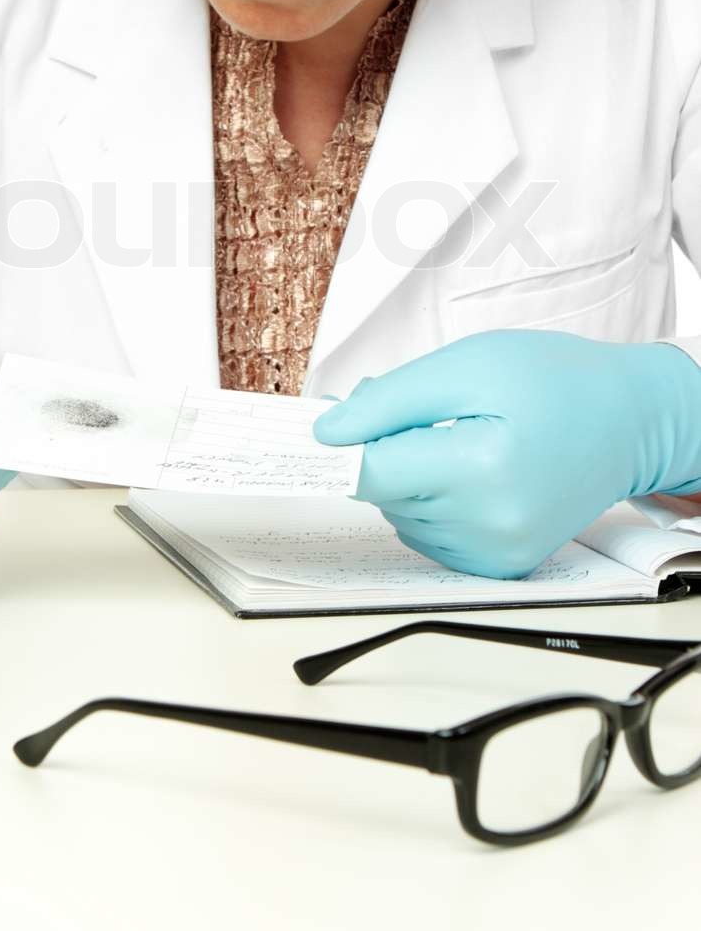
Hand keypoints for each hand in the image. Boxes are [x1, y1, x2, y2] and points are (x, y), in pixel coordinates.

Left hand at [312, 329, 700, 578]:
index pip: (371, 474)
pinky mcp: (500, 565)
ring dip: (409, 476)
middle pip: (383, 493)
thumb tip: (325, 434)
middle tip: (420, 408)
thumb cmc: (556, 380)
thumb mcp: (467, 365)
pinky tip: (470, 470)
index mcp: (481, 471)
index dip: (334, 450)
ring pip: (401, 515)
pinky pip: (429, 535)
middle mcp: (489, 526)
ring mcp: (496, 554)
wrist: (629, 419)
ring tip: (460, 436)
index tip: (301, 435)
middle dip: (383, 449)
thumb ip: (390, 401)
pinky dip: (432, 502)